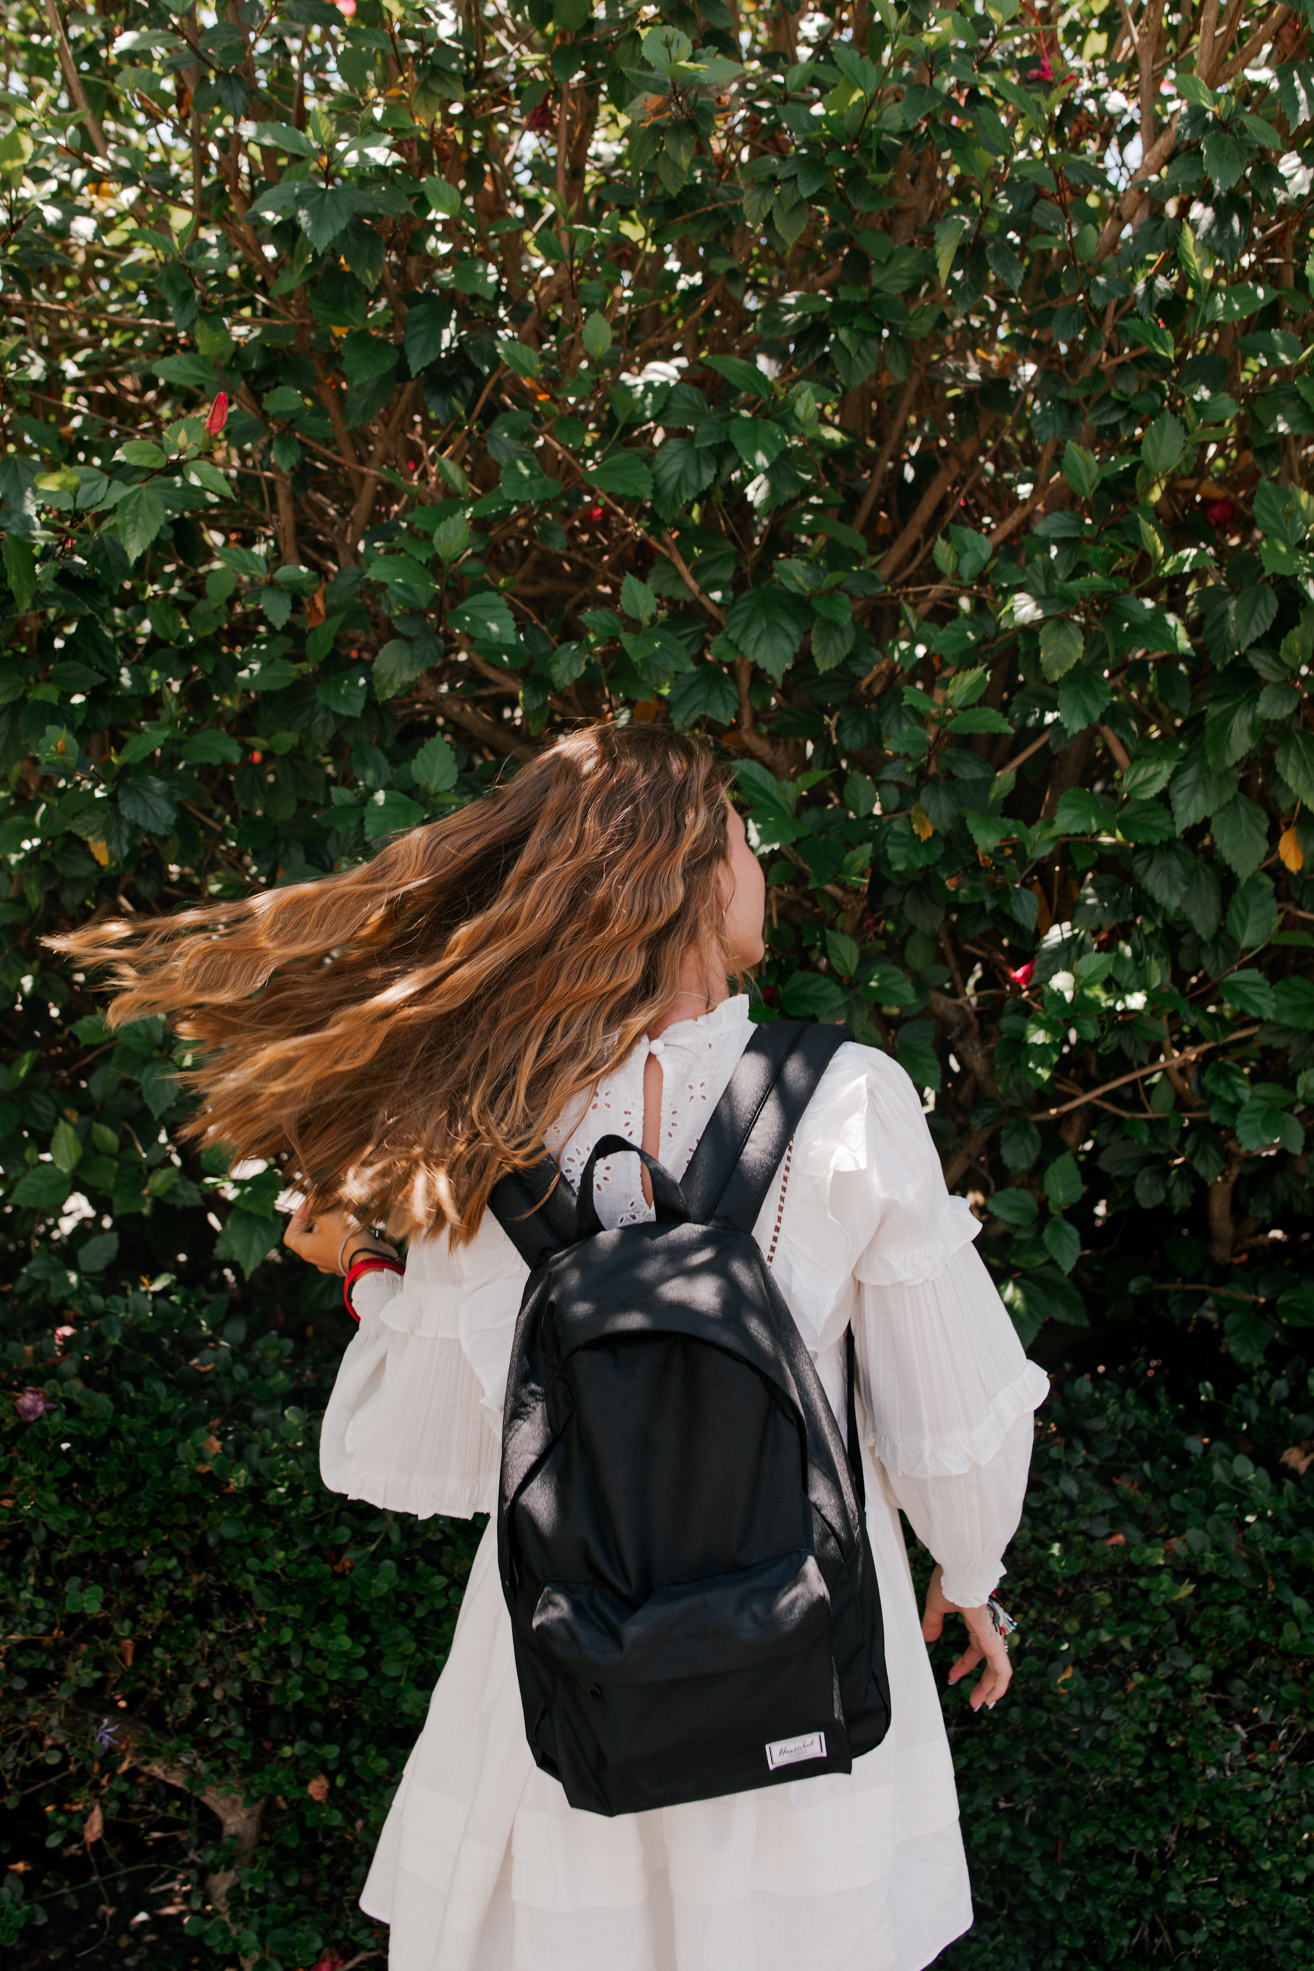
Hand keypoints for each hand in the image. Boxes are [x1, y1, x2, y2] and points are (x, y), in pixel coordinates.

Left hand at [283, 1203, 396, 1276]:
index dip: (297, 1217)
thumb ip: (318, 1203)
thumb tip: (316, 1194)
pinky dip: (350, 1226)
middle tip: (334, 1198)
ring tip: (349, 1203)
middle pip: (315, 1231)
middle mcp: (318, 1256)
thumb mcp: (328, 1215)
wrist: (372, 1260)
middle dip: (324, 1212)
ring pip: (333, 1233)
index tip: (310, 1204)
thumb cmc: (345, 1239)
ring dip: (340, 1216)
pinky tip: (359, 1214)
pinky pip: (346, 1239)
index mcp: (306, 1249)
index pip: (291, 1234)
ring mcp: (335, 1259)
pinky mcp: (351, 1258)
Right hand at [920, 1563, 1011, 1711]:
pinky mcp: (993, 1637)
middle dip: (983, 1682)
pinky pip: (1001, 1666)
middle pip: (989, 1661)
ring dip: (991, 1689)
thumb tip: (928, 1639)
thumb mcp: (937, 1604)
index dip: (966, 1664)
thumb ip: (933, 1622)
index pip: (976, 1648)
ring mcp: (992, 1633)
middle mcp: (988, 1628)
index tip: (953, 1677)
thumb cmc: (950, 1578)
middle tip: (974, 1700)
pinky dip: (999, 1683)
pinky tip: (992, 1697)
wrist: (961, 1565)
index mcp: (977, 1619)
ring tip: (982, 1705)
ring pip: (998, 1668)